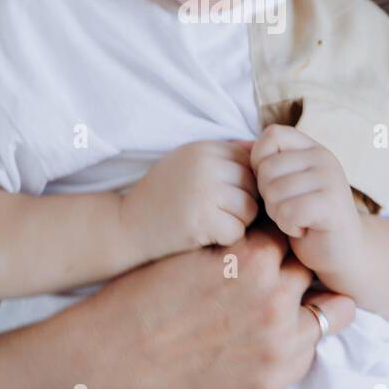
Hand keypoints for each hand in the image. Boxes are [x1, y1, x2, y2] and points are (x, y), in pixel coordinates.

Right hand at [84, 223, 356, 388]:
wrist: (121, 353)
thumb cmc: (150, 293)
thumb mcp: (200, 250)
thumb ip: (242, 242)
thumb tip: (277, 231)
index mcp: (254, 259)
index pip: (290, 235)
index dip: (277, 237)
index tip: (269, 243)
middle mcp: (274, 301)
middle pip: (308, 270)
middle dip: (293, 269)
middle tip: (274, 274)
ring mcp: (277, 346)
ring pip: (323, 313)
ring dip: (304, 305)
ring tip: (278, 305)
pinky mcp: (272, 379)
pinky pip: (308, 350)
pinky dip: (298, 340)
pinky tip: (271, 334)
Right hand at [122, 140, 259, 256]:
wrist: (126, 225)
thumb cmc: (162, 196)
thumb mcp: (188, 163)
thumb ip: (222, 156)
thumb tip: (263, 150)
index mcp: (203, 148)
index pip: (249, 160)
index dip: (244, 182)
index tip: (226, 195)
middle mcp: (205, 166)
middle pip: (254, 184)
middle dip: (244, 202)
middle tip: (219, 213)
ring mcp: (204, 192)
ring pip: (250, 209)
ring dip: (237, 222)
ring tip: (212, 223)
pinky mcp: (202, 221)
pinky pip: (237, 231)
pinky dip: (225, 239)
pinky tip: (205, 236)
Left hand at [251, 125, 364, 288]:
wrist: (343, 254)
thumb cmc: (306, 219)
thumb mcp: (287, 184)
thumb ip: (270, 165)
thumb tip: (238, 149)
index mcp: (312, 148)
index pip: (271, 135)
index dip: (260, 162)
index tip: (273, 185)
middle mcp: (324, 157)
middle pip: (267, 168)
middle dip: (268, 196)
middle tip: (288, 209)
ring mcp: (331, 180)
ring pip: (275, 191)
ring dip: (278, 213)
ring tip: (297, 219)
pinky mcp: (332, 205)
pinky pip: (288, 211)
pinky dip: (289, 226)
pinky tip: (303, 229)